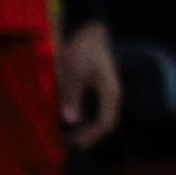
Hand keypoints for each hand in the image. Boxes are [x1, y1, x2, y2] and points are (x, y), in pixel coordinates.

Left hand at [57, 20, 118, 149]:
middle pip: (105, 124)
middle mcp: (112, 95)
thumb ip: (73, 96)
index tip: (71, 143)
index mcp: (110, 93)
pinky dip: (83, 118)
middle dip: (87, 136)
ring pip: (99, 118)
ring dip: (84, 128)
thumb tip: (72, 121)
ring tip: (64, 133)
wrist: (89, 31)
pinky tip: (66, 119)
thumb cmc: (83, 50)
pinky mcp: (99, 89)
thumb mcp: (74, 72)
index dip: (90, 137)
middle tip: (66, 142)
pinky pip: (94, 110)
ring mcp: (106, 92)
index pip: (105, 124)